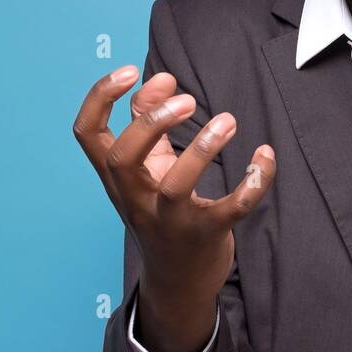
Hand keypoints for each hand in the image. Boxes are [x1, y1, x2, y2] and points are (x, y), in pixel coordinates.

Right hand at [73, 65, 274, 351]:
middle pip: (122, 159)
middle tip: (188, 100)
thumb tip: (159, 80)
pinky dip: (253, 182)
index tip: (130, 71)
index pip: (87, 134)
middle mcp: (135, 199)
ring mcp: (169, 221)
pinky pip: (231, 209)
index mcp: (118, 177)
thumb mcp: (150, 168)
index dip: (100, 98)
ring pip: (175, 187)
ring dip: (203, 148)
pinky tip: (265, 156)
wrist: (179, 281)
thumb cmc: (163, 213)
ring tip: (228, 121)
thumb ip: (149, 122)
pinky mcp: (207, 235)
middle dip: (152, 123)